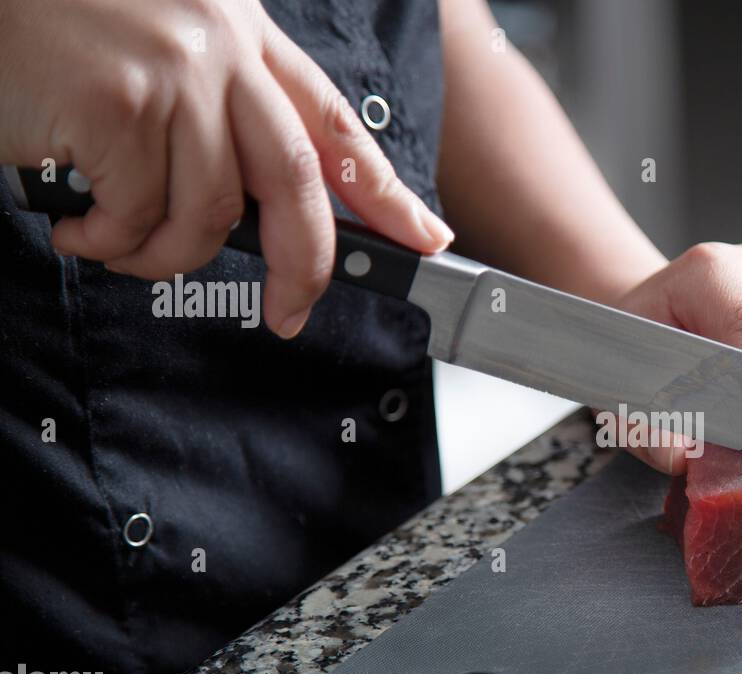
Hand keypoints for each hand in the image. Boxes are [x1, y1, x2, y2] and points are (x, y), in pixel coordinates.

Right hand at [0, 0, 452, 335]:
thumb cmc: (55, 22)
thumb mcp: (162, 40)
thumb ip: (220, 104)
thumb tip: (258, 203)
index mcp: (239, 32)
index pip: (331, 122)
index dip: (384, 188)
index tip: (423, 238)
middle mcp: (219, 48)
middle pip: (296, 181)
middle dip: (306, 264)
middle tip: (291, 314)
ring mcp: (173, 76)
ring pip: (210, 216)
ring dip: (163, 257)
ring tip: (114, 243)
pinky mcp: (119, 107)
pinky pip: (139, 218)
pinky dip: (109, 244)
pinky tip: (76, 226)